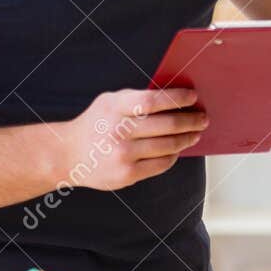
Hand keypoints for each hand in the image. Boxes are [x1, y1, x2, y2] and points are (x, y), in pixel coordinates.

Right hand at [54, 88, 208, 189]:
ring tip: (195, 134)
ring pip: (168, 146)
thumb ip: (137, 99)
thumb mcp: (110, 103)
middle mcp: (118, 131)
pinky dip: (173, 155)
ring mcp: (122, 154)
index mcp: (114, 107)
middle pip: (166, 125)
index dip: (177, 98)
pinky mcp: (126, 174)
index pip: (152, 100)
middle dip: (190, 121)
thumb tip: (177, 98)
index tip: (193, 97)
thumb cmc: (97, 123)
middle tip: (203, 118)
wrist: (68, 155)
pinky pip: (161, 164)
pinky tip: (177, 149)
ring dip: (187, 139)